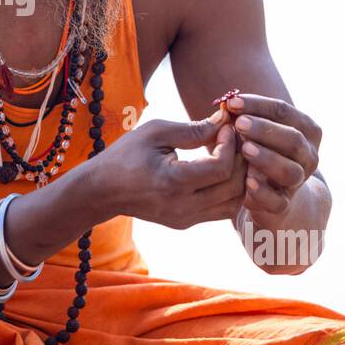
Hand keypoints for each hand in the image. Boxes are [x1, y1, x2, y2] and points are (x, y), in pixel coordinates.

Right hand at [95, 114, 246, 228]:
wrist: (102, 190)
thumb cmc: (126, 155)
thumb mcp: (156, 132)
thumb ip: (194, 129)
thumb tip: (226, 122)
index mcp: (172, 182)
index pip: (221, 167)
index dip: (231, 144)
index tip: (226, 125)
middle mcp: (183, 207)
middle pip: (235, 186)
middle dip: (242, 158)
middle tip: (238, 136)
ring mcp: (186, 219)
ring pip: (235, 202)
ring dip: (241, 176)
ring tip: (233, 152)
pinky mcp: (187, 222)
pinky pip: (224, 209)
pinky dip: (232, 189)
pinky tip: (224, 168)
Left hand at [221, 93, 321, 228]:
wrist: (273, 196)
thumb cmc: (257, 152)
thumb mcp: (253, 133)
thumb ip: (242, 120)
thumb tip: (224, 106)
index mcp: (304, 130)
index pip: (285, 112)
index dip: (259, 105)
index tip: (232, 102)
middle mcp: (307, 156)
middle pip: (293, 140)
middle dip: (266, 130)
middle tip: (239, 124)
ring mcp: (297, 183)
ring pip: (290, 171)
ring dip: (267, 158)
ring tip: (245, 149)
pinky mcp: (283, 207)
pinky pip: (278, 202)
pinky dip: (263, 193)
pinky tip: (247, 182)